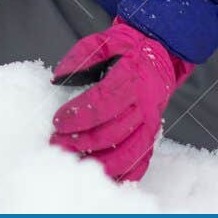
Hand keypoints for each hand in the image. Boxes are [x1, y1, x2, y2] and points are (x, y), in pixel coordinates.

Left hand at [49, 18, 193, 181]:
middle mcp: (145, 103)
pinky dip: (124, 174)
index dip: (79, 115)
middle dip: (81, 142)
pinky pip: (141, 161)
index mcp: (132, 77)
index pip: (103, 102)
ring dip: (99, 162)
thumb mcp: (103, 41)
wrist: (160, 54)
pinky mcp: (153, 135)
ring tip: (74, 161)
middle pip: (113, 132)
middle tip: (57, 144)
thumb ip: (80, 56)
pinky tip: (103, 176)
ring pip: (128, 152)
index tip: (57, 121)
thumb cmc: (127, 50)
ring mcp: (152, 122)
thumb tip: (58, 77)